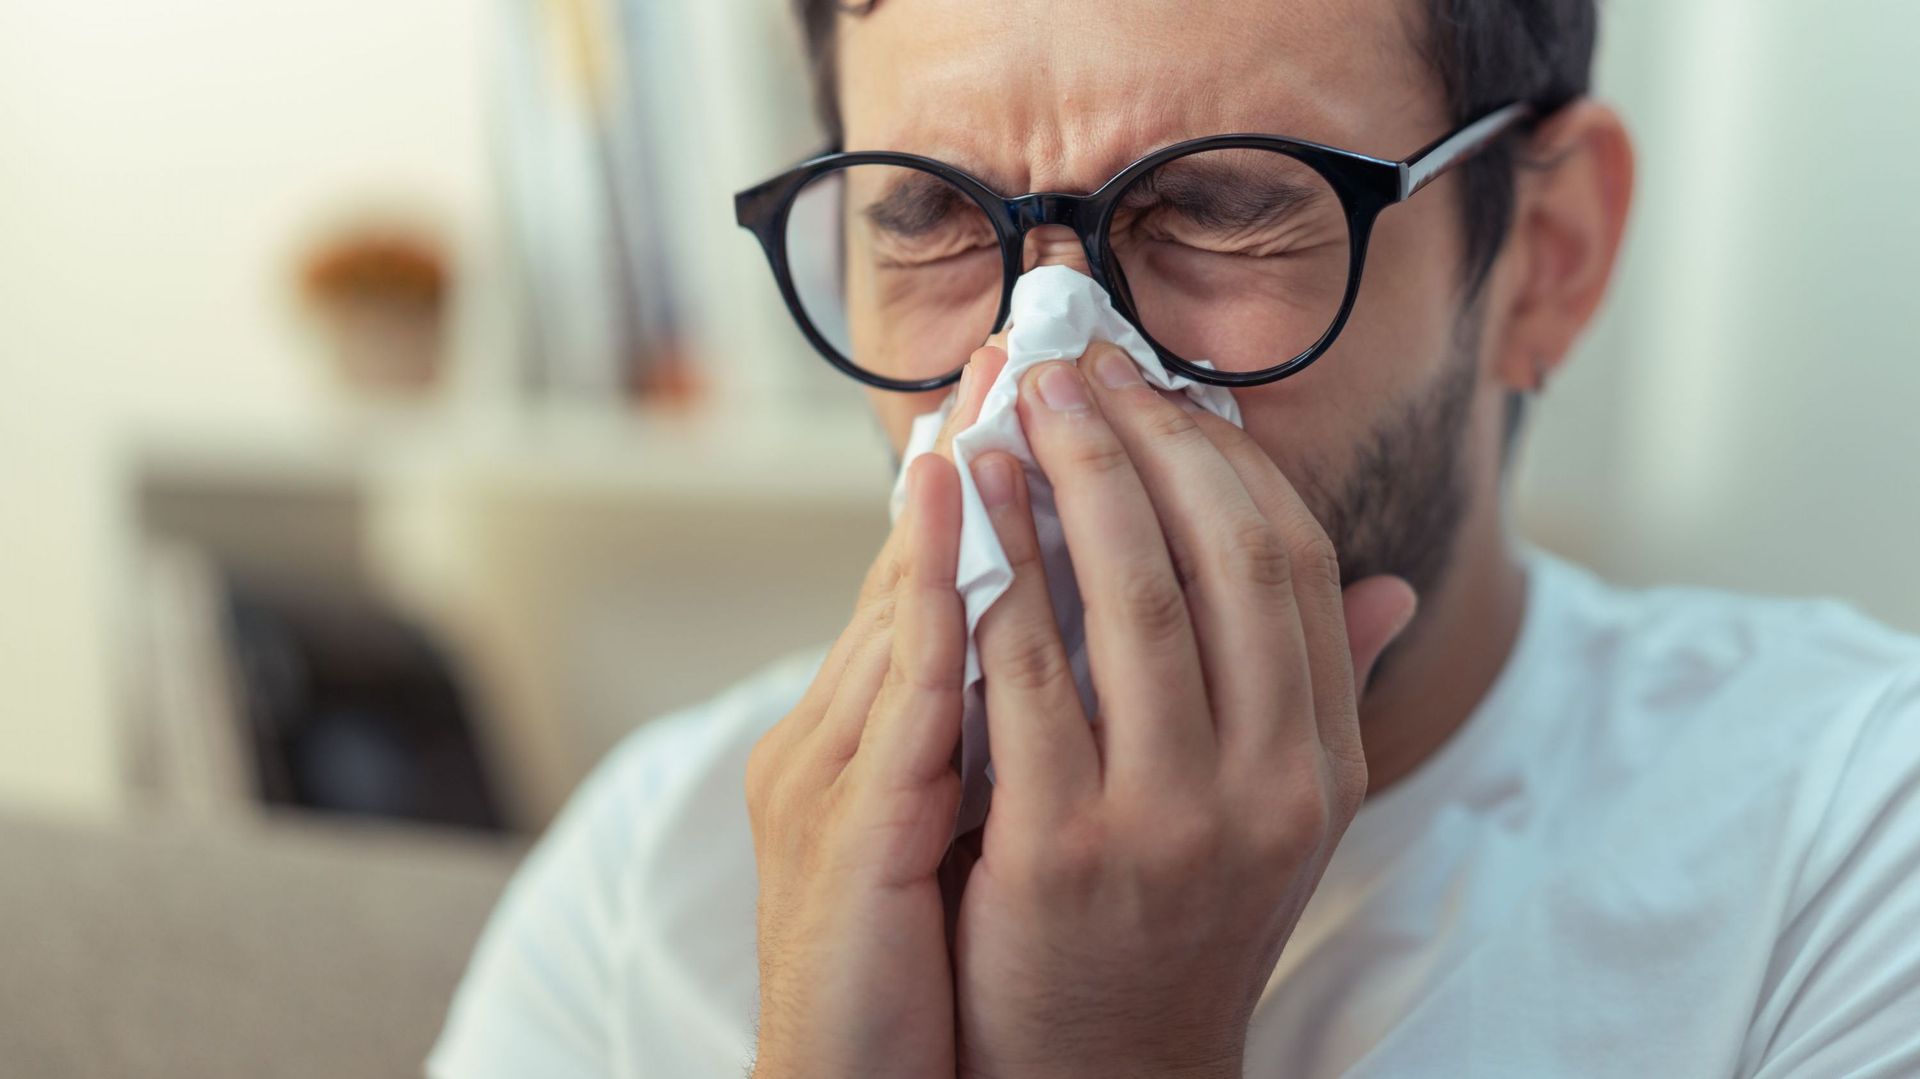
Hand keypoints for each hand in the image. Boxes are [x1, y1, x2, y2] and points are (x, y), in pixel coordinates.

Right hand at [744, 350, 1004, 1077]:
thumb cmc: (938, 959)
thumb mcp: (978, 825)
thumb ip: (1019, 723)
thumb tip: (1078, 635)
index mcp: (881, 732)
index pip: (942, 578)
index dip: (992, 481)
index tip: (1047, 392)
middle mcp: (845, 733)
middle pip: (914, 560)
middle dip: (981, 449)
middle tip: (1027, 346)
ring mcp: (833, 772)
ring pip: (901, 596)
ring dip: (950, 481)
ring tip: (998, 382)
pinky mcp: (839, 823)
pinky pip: (899, 682)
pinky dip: (924, 578)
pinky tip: (955, 496)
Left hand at [950, 346, 1416, 1078]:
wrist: (1105, 1071)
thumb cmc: (1173, 916)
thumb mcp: (1272, 817)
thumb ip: (1313, 693)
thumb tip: (1392, 591)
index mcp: (1321, 760)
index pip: (1293, 560)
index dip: (1222, 456)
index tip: (1155, 388)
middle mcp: (1268, 784)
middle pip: (1218, 554)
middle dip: (1140, 439)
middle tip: (1072, 365)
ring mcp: (1170, 818)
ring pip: (1127, 596)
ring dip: (1066, 480)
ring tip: (1015, 408)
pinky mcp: (1065, 850)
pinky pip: (1028, 674)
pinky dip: (996, 574)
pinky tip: (966, 512)